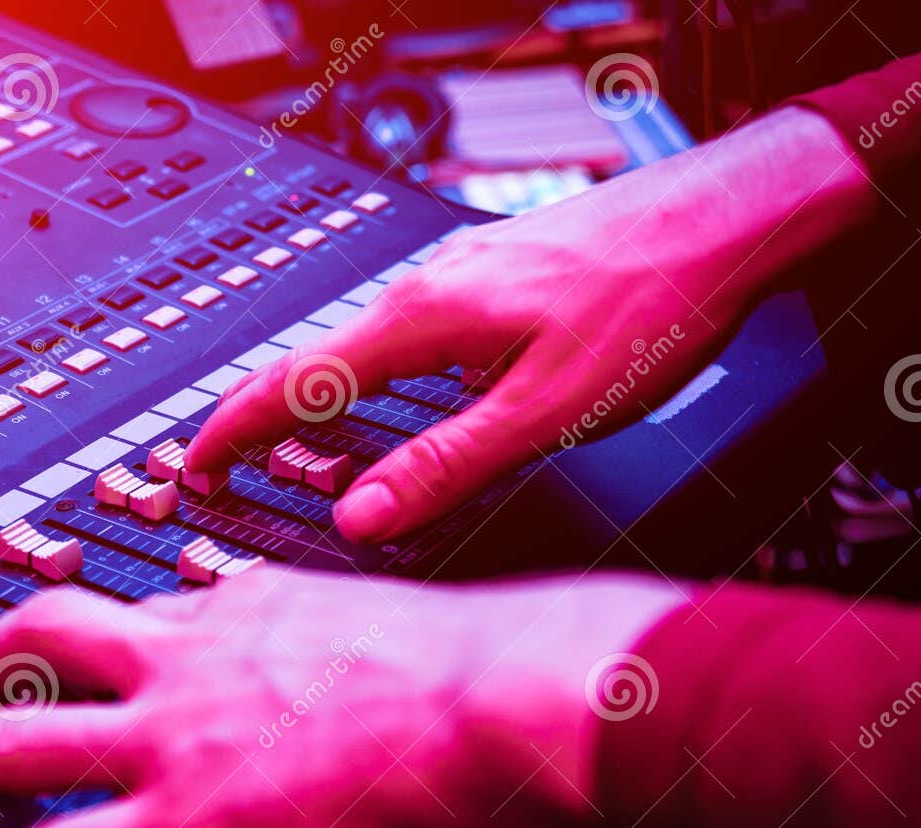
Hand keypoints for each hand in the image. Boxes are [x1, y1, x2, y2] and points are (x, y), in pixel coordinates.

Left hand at [0, 569, 686, 827]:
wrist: (477, 705)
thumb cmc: (454, 663)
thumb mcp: (371, 614)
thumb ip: (321, 623)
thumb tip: (336, 638)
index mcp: (236, 607)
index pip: (136, 615)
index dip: (97, 641)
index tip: (79, 653)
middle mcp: (181, 659)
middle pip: (41, 638)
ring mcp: (168, 739)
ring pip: (13, 735)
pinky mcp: (180, 822)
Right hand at [186, 107, 873, 542]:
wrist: (727, 218)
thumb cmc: (651, 305)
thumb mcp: (548, 410)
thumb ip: (445, 466)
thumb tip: (360, 517)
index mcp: (419, 322)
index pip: (289, 385)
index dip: (229, 433)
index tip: (193, 469)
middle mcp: (424, 289)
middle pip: (312, 363)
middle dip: (259, 420)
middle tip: (227, 469)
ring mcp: (456, 274)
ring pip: (361, 349)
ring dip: (320, 403)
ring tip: (303, 454)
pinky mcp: (488, 275)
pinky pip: (405, 334)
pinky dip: (375, 380)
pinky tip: (405, 403)